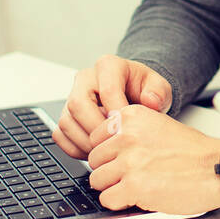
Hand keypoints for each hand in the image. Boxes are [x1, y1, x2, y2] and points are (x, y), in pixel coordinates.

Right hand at [52, 55, 173, 158]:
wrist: (135, 96)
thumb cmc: (144, 90)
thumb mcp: (159, 86)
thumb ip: (159, 91)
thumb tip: (150, 101)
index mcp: (108, 66)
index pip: (107, 89)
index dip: (117, 112)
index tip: (127, 127)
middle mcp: (85, 80)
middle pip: (78, 105)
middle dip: (96, 129)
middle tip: (113, 143)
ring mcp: (71, 98)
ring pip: (66, 122)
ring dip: (85, 142)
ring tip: (107, 150)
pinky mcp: (66, 116)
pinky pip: (60, 135)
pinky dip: (76, 149)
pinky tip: (95, 151)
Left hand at [84, 105, 219, 214]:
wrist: (216, 168)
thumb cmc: (193, 152)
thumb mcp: (158, 125)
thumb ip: (130, 131)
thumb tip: (105, 146)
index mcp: (132, 117)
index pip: (95, 137)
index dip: (108, 152)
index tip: (123, 157)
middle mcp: (127, 136)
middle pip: (94, 160)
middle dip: (110, 170)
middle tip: (135, 173)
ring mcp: (129, 162)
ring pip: (97, 181)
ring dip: (115, 187)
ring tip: (139, 184)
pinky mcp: (133, 186)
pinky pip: (107, 199)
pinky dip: (121, 202)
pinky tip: (140, 196)